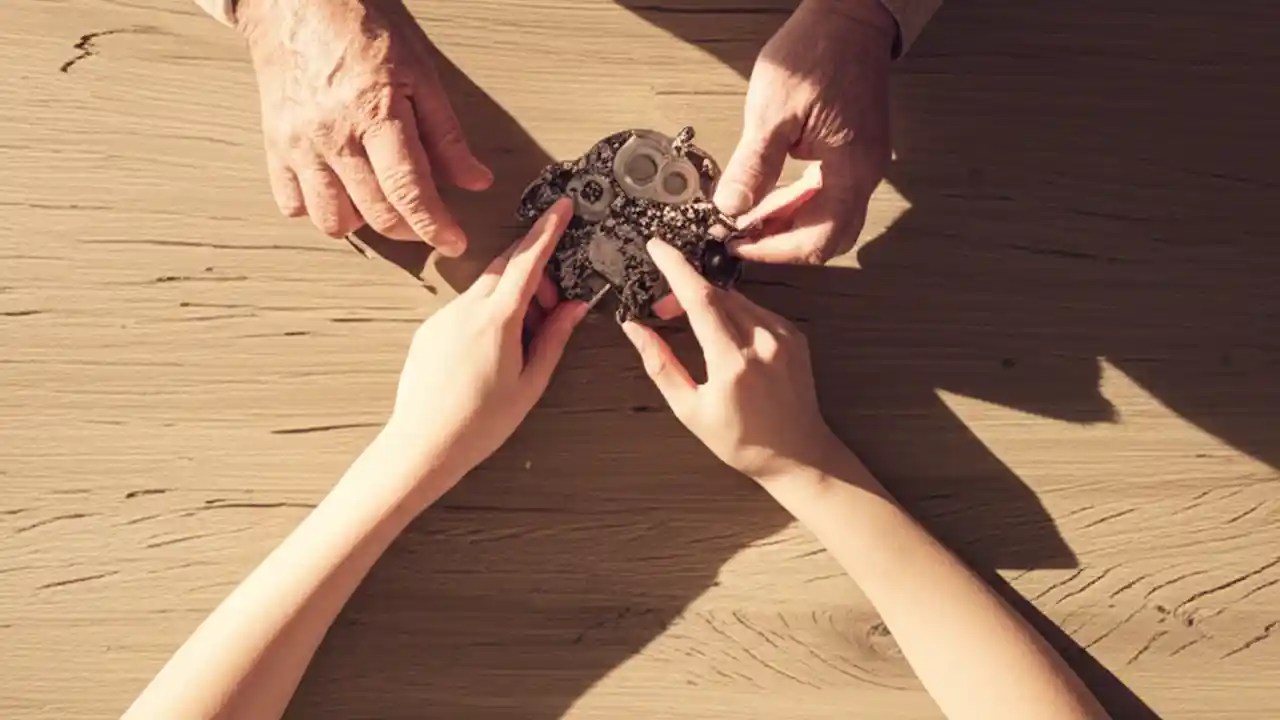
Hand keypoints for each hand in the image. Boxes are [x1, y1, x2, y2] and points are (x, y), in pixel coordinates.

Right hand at [236, 0, 492, 252]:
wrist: (297, 0)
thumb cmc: (362, 25)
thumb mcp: (421, 72)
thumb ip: (446, 134)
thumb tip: (473, 180)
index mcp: (375, 112)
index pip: (408, 191)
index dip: (435, 226)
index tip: (453, 242)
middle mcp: (332, 134)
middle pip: (375, 214)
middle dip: (410, 229)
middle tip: (427, 222)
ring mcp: (298, 144)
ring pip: (331, 220)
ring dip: (363, 223)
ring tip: (382, 202)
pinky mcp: (274, 145)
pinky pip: (292, 204)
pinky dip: (319, 208)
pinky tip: (340, 189)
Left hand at [386, 199, 586, 482]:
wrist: (423, 444)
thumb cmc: (479, 423)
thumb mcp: (530, 382)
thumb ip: (554, 337)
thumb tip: (575, 306)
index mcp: (497, 320)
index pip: (528, 261)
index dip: (548, 230)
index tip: (562, 207)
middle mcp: (467, 309)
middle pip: (506, 269)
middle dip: (535, 274)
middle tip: (556, 305)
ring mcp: (444, 318)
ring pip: (486, 290)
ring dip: (513, 300)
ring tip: (525, 342)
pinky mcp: (430, 330)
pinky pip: (467, 309)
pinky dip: (489, 317)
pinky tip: (494, 355)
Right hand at [621, 239, 841, 479]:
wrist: (799, 453)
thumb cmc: (739, 440)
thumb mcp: (690, 410)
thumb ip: (660, 365)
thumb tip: (633, 328)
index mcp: (733, 362)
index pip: (701, 299)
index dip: (676, 267)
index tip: (656, 245)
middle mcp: (763, 342)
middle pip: (716, 294)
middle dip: (684, 290)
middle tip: (662, 307)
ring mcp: (784, 336)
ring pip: (737, 299)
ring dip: (709, 301)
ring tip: (690, 323)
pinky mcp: (795, 335)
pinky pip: (757, 310)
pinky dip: (734, 313)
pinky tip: (724, 335)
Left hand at [714, 0, 894, 264]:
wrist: (848, 18)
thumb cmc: (817, 52)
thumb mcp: (773, 111)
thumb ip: (754, 166)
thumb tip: (730, 207)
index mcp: (851, 171)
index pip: (819, 239)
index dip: (777, 251)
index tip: (739, 244)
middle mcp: (864, 175)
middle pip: (829, 237)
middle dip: (784, 244)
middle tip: (743, 237)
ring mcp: (863, 165)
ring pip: (828, 218)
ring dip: (789, 224)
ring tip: (747, 218)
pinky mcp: (854, 153)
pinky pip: (829, 194)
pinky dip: (799, 203)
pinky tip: (770, 197)